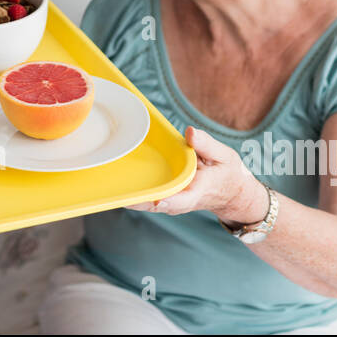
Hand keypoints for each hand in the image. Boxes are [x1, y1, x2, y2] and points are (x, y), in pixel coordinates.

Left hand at [126, 126, 265, 221]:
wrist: (231, 194)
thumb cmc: (227, 173)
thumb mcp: (225, 156)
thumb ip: (207, 145)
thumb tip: (190, 132)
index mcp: (197, 191)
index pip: (181, 200)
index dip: (167, 201)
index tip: (156, 201)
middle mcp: (181, 200)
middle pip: (155, 204)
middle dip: (136, 200)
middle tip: (113, 193)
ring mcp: (172, 202)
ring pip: (147, 203)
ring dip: (129, 197)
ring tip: (106, 188)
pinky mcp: (166, 198)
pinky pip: (147, 198)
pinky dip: (133, 192)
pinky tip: (114, 183)